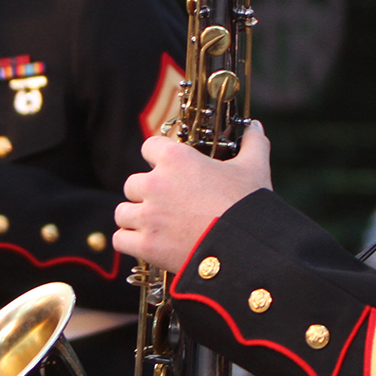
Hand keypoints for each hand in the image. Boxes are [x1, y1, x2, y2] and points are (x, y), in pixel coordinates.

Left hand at [114, 122, 272, 271]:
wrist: (247, 248)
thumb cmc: (248, 204)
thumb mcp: (254, 168)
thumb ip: (253, 143)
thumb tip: (255, 127)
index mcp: (175, 159)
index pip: (149, 147)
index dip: (158, 158)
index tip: (170, 170)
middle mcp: (155, 184)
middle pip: (132, 183)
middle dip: (146, 193)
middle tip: (167, 204)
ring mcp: (147, 216)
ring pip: (122, 213)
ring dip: (136, 218)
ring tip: (156, 226)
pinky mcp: (146, 245)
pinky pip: (120, 240)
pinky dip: (131, 242)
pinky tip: (148, 243)